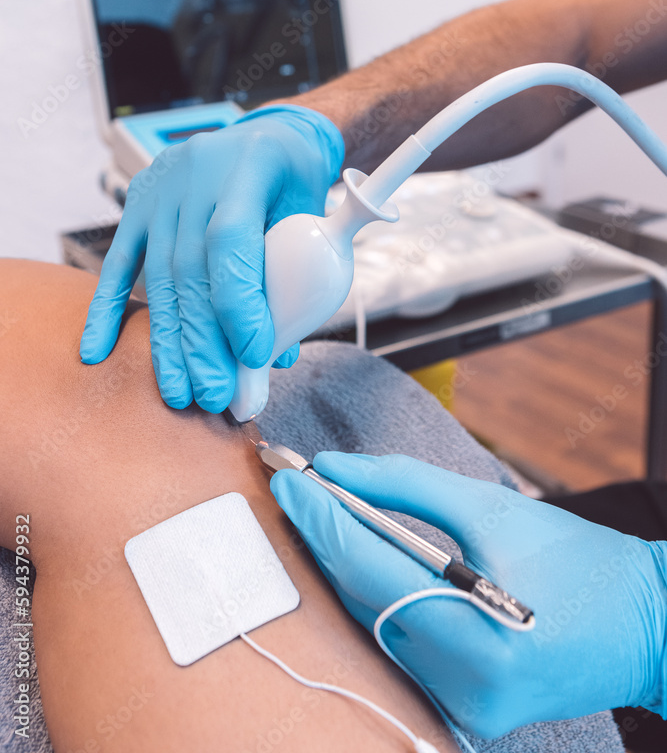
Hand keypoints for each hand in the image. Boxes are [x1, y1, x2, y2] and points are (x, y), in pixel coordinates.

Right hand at [79, 106, 343, 411]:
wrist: (272, 135)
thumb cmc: (297, 181)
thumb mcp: (312, 215)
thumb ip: (296, 277)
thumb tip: (276, 356)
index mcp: (248, 165)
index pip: (232, 240)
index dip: (239, 302)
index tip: (253, 354)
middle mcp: (196, 174)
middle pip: (191, 268)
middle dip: (201, 340)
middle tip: (213, 394)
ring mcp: (160, 188)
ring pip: (159, 274)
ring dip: (167, 340)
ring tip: (178, 391)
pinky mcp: (137, 204)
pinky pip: (118, 263)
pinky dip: (108, 310)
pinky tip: (97, 351)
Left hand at [271, 453, 666, 738]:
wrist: (646, 625)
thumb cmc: (581, 561)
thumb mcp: (492, 508)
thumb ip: (405, 486)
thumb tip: (337, 469)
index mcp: (476, 633)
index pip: (365, 565)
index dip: (317, 515)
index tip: (284, 474)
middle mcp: (460, 684)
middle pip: (360, 597)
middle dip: (323, 536)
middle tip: (295, 486)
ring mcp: (460, 705)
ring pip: (371, 624)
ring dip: (344, 567)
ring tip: (321, 512)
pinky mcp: (461, 709)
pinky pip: (397, 645)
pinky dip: (376, 599)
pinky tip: (360, 559)